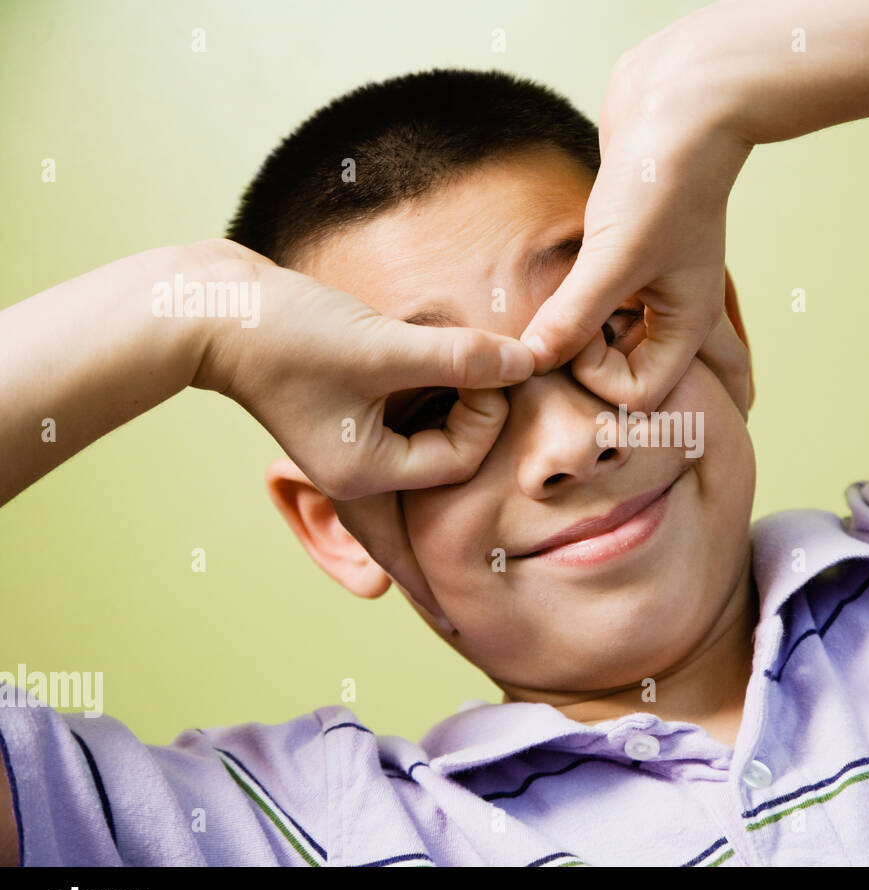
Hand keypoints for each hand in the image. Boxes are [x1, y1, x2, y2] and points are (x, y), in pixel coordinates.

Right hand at [187, 238, 533, 615]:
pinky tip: (456, 369)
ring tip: (497, 380)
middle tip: (517, 381)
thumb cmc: (287, 333)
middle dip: (484, 427)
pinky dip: (434, 395)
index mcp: (365, 475)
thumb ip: (460, 358)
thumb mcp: (384, 347)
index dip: (487, 412)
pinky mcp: (347, 410)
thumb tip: (528, 361)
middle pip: (450, 461)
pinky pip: (407, 415)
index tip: (490, 362)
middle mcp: (359, 472)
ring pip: (431, 438)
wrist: (209, 305)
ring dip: (461, 410)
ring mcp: (351, 442)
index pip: (460, 459)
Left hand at [520, 48, 753, 413]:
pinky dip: (574, 292)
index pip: (638, 394)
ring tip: (549, 296)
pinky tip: (559, 270)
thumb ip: (573, 317)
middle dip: (582, 356)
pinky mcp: (626, 254)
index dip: (597, 375)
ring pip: (603, 333)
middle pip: (620, 370)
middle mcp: (670, 312)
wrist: (680, 101)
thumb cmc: (664, 180)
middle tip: (548, 324)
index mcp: (686, 326)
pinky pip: (594, 295)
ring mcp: (649, 283)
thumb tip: (530, 363)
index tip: (571, 332)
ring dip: (573, 324)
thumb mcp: (615, 258)